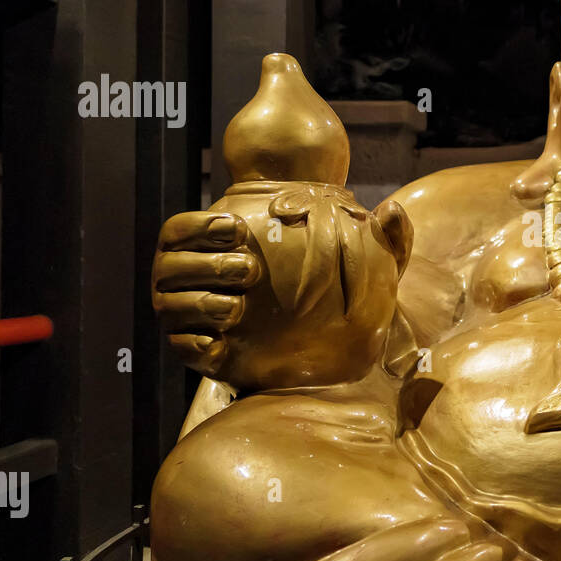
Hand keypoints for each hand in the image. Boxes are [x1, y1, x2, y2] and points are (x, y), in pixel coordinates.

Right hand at [152, 191, 412, 391]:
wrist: (325, 341)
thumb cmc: (338, 287)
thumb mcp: (369, 265)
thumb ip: (385, 239)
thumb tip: (393, 211)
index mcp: (215, 246)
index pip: (178, 230)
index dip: (198, 227)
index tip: (238, 230)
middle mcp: (194, 279)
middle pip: (167, 265)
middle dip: (204, 265)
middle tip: (249, 270)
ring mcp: (194, 314)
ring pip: (167, 303)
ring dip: (199, 301)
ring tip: (238, 306)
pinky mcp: (202, 350)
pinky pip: (180, 345)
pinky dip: (193, 341)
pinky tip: (222, 339)